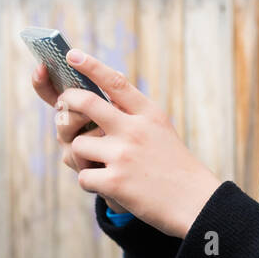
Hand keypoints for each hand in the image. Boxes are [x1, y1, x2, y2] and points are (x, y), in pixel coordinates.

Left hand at [39, 49, 222, 236]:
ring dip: (82, 158)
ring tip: (100, 167)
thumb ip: (135, 114)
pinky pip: (83, 177)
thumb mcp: (161, 131)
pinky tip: (108, 186)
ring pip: (78, 145)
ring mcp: (123, 155)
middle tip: (62, 108)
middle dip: (66, 103)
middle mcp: (134, 129)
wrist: (196, 203)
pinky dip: (91, 183)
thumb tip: (105, 91)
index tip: (73, 54)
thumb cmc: (176, 167)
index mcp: (148, 114)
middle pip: (85, 104)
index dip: (91, 66)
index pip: (115, 82)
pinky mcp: (115, 181)